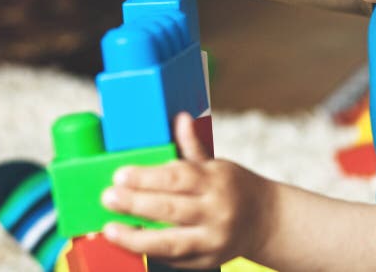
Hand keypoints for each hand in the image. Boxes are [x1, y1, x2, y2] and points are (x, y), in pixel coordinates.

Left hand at [101, 113, 273, 268]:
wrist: (267, 221)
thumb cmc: (235, 187)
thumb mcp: (218, 165)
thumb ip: (192, 147)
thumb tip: (180, 118)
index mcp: (217, 181)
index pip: (179, 177)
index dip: (148, 177)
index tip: (120, 175)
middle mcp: (217, 211)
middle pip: (170, 208)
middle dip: (135, 204)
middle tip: (107, 197)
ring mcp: (213, 240)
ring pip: (170, 242)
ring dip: (136, 237)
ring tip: (109, 230)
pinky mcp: (207, 262)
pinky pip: (174, 260)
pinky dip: (150, 253)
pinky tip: (129, 245)